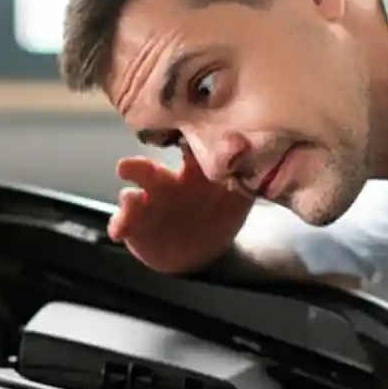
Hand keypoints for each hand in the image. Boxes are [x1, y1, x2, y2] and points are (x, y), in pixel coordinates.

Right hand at [107, 149, 253, 274]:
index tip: (187, 137)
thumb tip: (268, 161)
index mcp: (191, 174)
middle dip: (138, 167)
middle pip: (150, 171)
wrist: (199, 251)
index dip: (187, 145)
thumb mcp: (237, 200)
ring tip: (130, 200)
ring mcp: (146, 204)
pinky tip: (119, 231)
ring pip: (132, 197)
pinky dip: (119, 226)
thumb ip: (246, 182)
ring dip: (129, 198)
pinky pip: (122, 224)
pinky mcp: (133, 225)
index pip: (188, 153)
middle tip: (127, 166)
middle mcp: (164, 184)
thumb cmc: (216, 216)